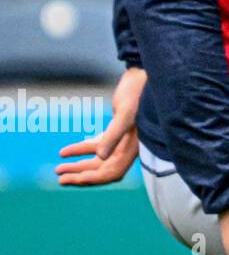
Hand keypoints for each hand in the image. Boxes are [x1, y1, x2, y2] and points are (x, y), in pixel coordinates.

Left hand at [56, 66, 146, 185]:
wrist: (143, 75)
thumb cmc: (137, 93)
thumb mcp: (125, 113)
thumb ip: (114, 135)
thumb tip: (100, 157)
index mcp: (134, 147)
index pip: (113, 172)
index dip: (94, 178)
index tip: (74, 179)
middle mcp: (129, 146)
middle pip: (103, 169)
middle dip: (81, 175)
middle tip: (60, 178)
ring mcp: (123, 138)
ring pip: (99, 159)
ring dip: (79, 165)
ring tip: (59, 168)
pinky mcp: (116, 129)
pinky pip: (98, 144)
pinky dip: (82, 149)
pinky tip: (65, 151)